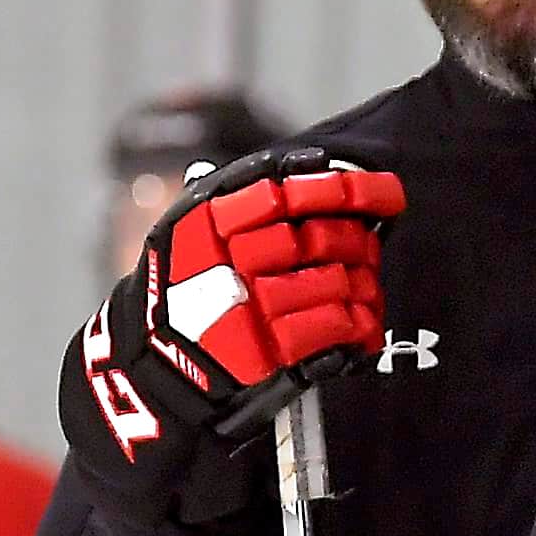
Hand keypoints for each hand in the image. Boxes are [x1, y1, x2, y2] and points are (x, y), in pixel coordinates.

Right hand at [62, 145, 404, 495]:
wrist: (153, 370)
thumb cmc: (178, 293)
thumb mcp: (188, 230)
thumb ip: (239, 195)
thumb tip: (314, 165)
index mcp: (211, 218)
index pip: (291, 190)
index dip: (345, 188)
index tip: (383, 192)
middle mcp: (233, 258)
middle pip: (324, 236)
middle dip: (357, 242)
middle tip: (365, 248)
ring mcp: (254, 306)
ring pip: (339, 281)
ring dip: (363, 285)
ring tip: (362, 290)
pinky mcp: (272, 352)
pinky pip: (338, 327)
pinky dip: (360, 325)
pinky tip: (360, 325)